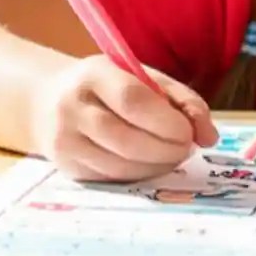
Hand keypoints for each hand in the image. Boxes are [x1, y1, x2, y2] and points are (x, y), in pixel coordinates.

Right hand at [29, 56, 218, 181]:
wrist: (46, 102)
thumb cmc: (108, 87)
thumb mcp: (143, 78)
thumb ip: (183, 100)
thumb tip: (210, 137)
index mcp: (93, 76)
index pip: (132, 101)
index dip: (167, 122)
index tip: (189, 133)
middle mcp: (72, 109)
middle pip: (127, 140)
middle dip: (167, 150)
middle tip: (187, 149)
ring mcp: (65, 142)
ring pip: (121, 166)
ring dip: (157, 166)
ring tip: (172, 156)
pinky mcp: (67, 168)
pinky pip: (113, 179)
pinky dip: (140, 175)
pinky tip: (150, 163)